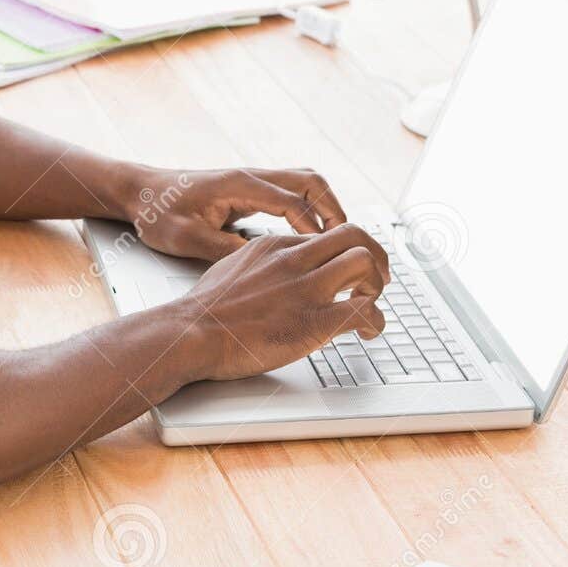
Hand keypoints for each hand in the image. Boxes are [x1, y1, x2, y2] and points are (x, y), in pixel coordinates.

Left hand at [122, 165, 347, 261]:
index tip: (329, 252)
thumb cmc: (157, 212)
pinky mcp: (248, 189)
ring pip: (305, 182)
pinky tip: (312, 235)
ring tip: (338, 240)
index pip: (292, 201)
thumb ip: (223, 248)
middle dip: (335, 210)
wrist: (138, 193)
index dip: (315, 227)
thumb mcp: (185, 237)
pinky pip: (292, 192)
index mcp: (239, 185)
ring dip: (326, 207)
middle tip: (348, 244)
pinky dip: (310, 208)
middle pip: (311, 181)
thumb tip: (261, 260)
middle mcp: (251, 177)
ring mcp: (251, 180)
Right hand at [175, 224, 389, 380]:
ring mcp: (305, 289)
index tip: (348, 271)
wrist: (190, 332)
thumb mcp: (230, 266)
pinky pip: (364, 311)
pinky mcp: (313, 322)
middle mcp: (294, 260)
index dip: (345, 251)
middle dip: (375, 256)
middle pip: (355, 235)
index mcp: (274, 246)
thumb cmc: (204, 309)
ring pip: (365, 263)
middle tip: (375, 279)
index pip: (326, 234)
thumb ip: (257, 264)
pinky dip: (376, 321)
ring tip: (369, 303)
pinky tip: (366, 332)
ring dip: (376, 285)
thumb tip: (267, 273)